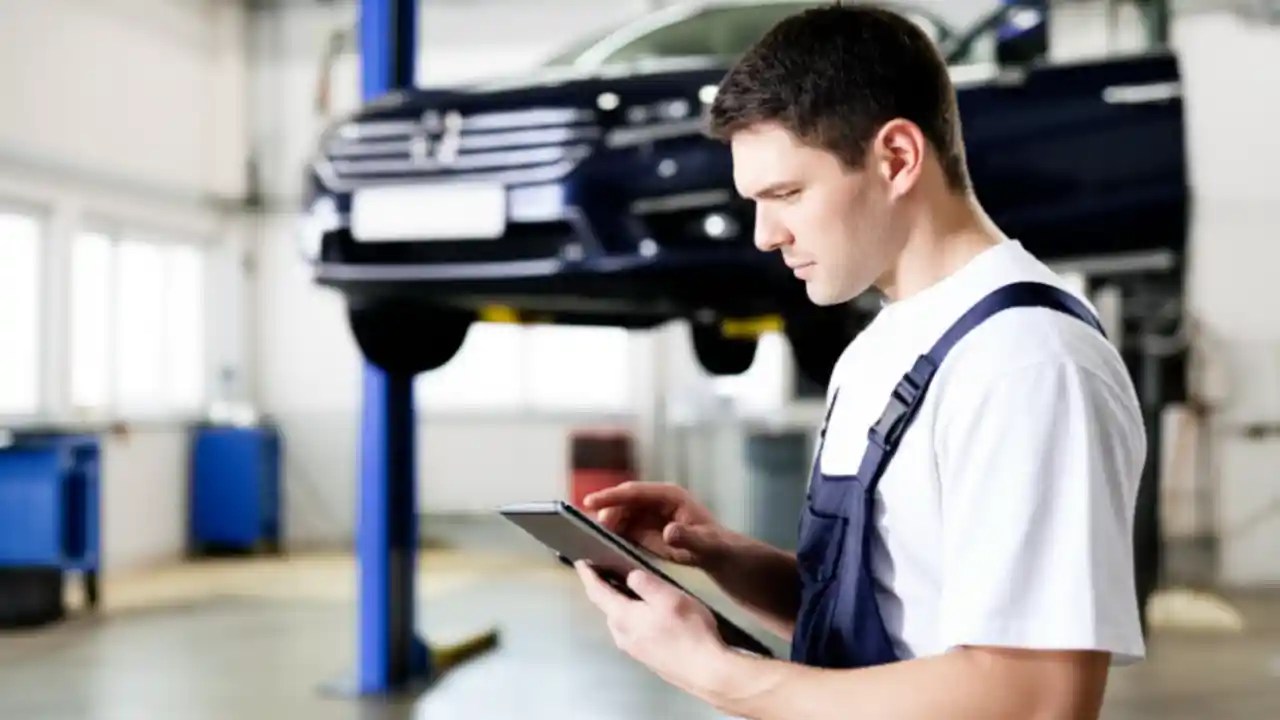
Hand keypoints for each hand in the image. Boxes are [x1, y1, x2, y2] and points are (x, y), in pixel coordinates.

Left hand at [574, 560, 728, 697]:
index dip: (588, 575)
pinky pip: (631, 632)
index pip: (597, 592)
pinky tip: (646, 615)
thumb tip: (629, 576)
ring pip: (620, 622)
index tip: (581, 562)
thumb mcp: (668, 596)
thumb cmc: (688, 629)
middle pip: (607, 608)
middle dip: (604, 589)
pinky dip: (632, 618)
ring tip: (627, 590)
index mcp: (622, 617)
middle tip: (607, 571)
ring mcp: (634, 650)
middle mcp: (622, 636)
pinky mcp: (647, 659)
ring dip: (619, 605)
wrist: (706, 672)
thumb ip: (644, 583)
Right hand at [583, 482, 730, 569]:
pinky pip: (624, 529)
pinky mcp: (646, 530)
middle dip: (606, 512)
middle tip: (590, 529)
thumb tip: (668, 532)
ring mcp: (650, 515)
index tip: (590, 502)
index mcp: (670, 496)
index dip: (612, 496)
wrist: (722, 556)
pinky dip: (612, 535)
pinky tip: (601, 545)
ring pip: (620, 515)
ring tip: (592, 539)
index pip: (635, 492)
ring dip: (607, 525)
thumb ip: (689, 538)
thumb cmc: (717, 546)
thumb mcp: (707, 544)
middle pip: (623, 502)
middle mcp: (656, 501)